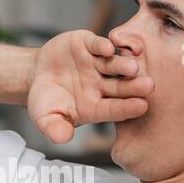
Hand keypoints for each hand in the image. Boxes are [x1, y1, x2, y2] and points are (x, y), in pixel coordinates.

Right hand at [27, 31, 152, 143]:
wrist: (34, 75)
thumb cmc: (44, 100)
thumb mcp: (44, 118)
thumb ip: (54, 129)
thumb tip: (63, 138)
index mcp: (94, 106)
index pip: (114, 109)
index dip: (127, 108)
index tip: (141, 107)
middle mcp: (100, 85)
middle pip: (120, 86)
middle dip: (134, 86)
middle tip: (148, 86)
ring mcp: (95, 64)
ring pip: (113, 65)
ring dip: (123, 65)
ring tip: (133, 67)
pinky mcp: (87, 45)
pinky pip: (97, 44)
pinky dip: (102, 45)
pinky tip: (109, 47)